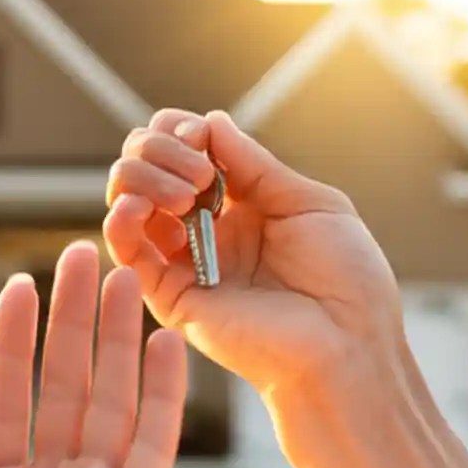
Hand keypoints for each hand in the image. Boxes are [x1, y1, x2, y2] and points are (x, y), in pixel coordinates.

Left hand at [0, 242, 187, 467]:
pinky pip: (156, 441)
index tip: (18, 283)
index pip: (8, 394)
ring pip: (112, 398)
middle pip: (65, 383)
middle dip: (72, 318)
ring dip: (118, 337)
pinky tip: (167, 340)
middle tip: (81, 255)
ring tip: (123, 277)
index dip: (12, 339)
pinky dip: (166, 391)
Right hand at [103, 109, 408, 413]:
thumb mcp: (309, 202)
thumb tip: (208, 122)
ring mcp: (183, 261)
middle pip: (146, 167)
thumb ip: (253, 164)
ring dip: (143, 177)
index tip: (202, 137)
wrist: (347, 345)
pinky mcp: (169, 295)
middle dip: (158, 149)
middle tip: (198, 171)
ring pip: (126, 199)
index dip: (181, 131)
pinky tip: (139, 208)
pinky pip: (125, 252)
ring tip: (185, 195)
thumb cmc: (346, 281)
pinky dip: (120, 220)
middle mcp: (204, 228)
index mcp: (241, 204)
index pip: (184, 149)